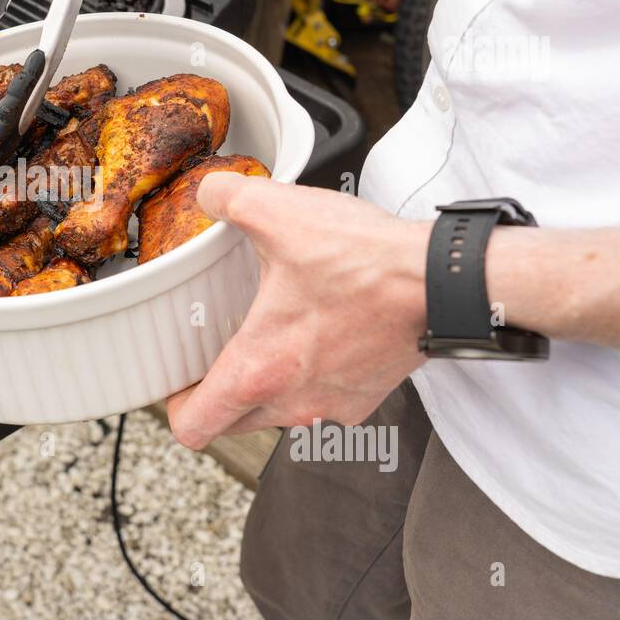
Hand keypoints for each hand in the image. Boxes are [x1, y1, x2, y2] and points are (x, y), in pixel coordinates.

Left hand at [165, 174, 431, 450]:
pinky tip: (316, 334)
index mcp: (259, 370)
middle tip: (215, 355)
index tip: (177, 380)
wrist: (444, 282)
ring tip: (268, 336)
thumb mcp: (278, 213)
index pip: (194, 426)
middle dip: (218, 395)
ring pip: (279, 414)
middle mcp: (294, 402)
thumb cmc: (367, 263)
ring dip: (267, 385)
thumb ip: (228, 198)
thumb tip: (211, 194)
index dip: (175, 404)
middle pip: (232, 424)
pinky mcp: (366, 396)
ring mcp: (333, 405)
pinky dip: (311, 377)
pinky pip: (322, 400)